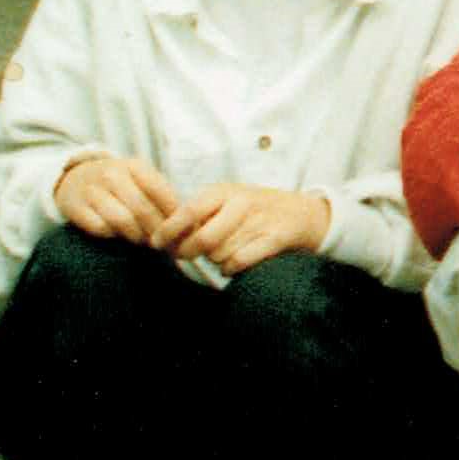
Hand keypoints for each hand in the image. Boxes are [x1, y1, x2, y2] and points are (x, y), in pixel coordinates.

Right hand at [54, 151, 180, 248]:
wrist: (74, 178)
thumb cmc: (118, 184)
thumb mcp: (139, 180)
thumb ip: (161, 196)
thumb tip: (189, 224)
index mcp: (135, 166)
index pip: (160, 192)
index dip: (172, 215)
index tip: (179, 230)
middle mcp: (112, 174)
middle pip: (142, 209)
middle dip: (155, 231)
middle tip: (162, 243)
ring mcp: (92, 190)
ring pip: (122, 220)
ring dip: (136, 236)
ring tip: (143, 241)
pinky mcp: (75, 207)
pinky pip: (100, 228)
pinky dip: (113, 236)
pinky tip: (119, 236)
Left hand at [156, 180, 333, 277]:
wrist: (303, 213)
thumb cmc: (255, 209)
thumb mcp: (226, 200)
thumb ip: (198, 213)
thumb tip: (164, 238)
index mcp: (224, 191)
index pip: (188, 211)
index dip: (168, 230)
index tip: (156, 244)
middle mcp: (241, 202)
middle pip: (203, 239)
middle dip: (190, 252)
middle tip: (186, 255)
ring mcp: (259, 220)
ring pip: (220, 254)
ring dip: (215, 261)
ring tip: (222, 253)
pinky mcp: (274, 238)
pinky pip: (239, 262)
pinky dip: (231, 268)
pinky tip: (234, 263)